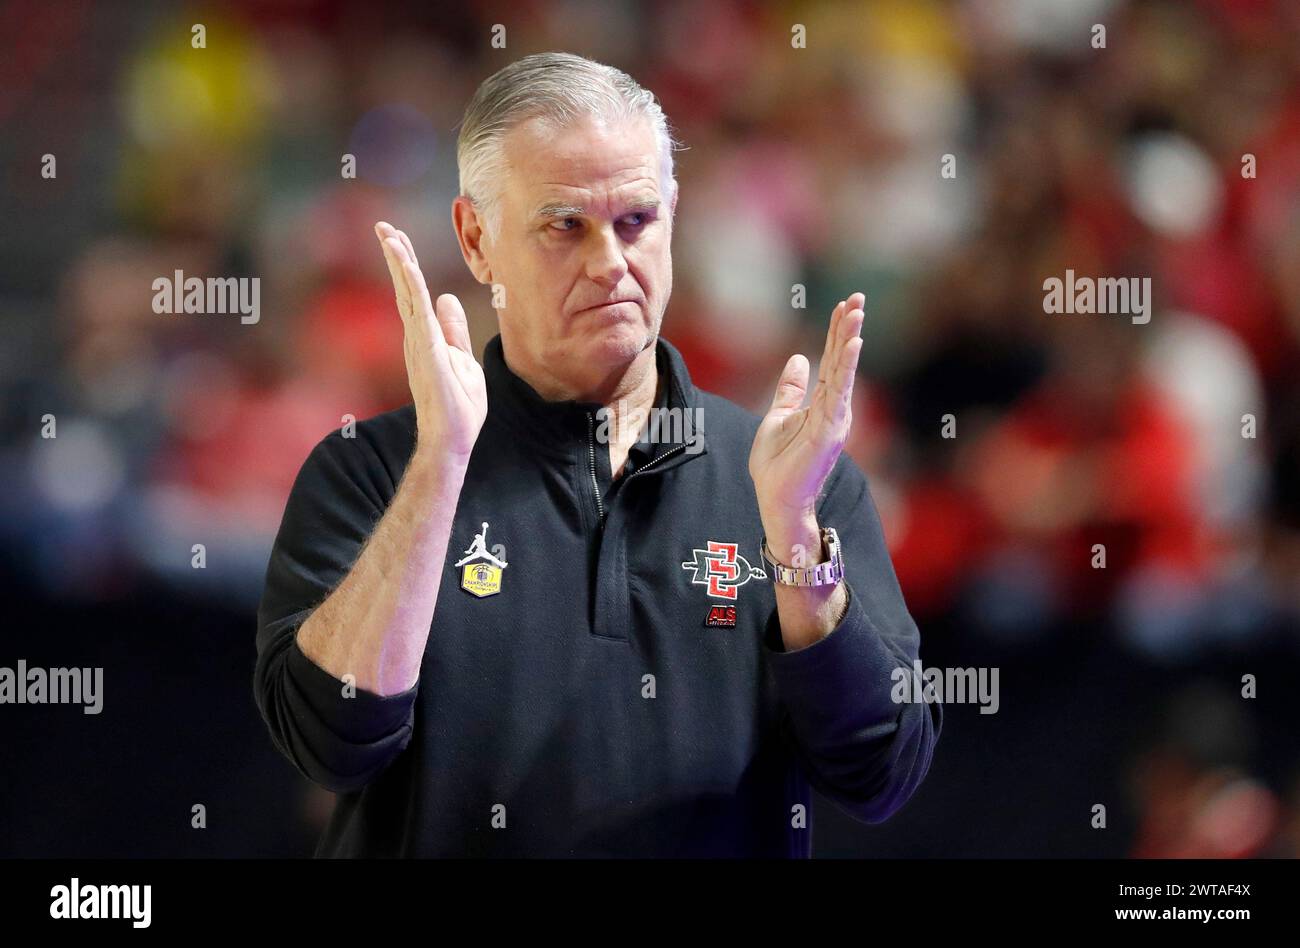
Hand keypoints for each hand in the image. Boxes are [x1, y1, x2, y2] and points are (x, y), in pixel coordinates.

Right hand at [374, 221, 486, 464]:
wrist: (454, 439)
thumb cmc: (459, 407)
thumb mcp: (463, 360)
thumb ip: (455, 330)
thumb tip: (448, 299)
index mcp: (426, 337)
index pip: (416, 294)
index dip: (406, 266)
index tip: (396, 238)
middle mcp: (417, 337)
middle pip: (405, 289)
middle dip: (395, 256)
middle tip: (383, 226)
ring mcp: (419, 344)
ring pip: (407, 295)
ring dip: (399, 264)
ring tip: (388, 236)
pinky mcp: (426, 352)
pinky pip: (418, 312)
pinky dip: (412, 287)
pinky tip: (407, 265)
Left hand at [749, 293, 864, 532]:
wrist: (776, 497)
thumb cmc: (777, 463)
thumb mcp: (778, 416)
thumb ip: (790, 390)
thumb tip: (798, 360)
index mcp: (821, 403)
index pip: (831, 360)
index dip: (836, 332)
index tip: (844, 305)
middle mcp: (834, 407)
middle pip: (841, 360)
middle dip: (848, 328)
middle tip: (858, 297)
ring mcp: (835, 418)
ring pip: (843, 371)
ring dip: (849, 340)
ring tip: (857, 312)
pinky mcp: (830, 429)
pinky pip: (839, 392)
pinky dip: (846, 367)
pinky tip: (852, 345)